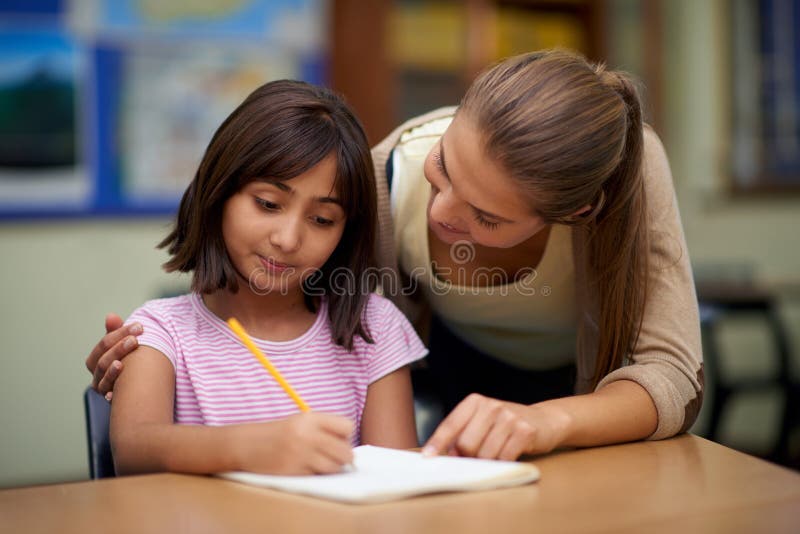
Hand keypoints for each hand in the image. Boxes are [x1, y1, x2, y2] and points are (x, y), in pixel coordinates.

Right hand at [85, 313, 142, 398]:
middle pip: (102, 361)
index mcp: (96, 360)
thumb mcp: (122, 345)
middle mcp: (97, 376)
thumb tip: (111, 316)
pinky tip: (116, 392)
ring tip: (124, 362)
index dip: (119, 334)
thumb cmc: (127, 361)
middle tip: (136, 339)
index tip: (138, 326)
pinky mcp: (113, 401)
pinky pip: (110, 399)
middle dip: (119, 349)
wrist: (136, 388)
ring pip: (104, 379)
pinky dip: (112, 395)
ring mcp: (104, 390)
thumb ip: (116, 331)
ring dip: (113, 370)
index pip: (103, 345)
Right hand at [232, 412, 354, 474]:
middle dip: (343, 457)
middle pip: (345, 451)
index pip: (347, 426)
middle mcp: (308, 435)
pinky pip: (317, 477)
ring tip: (320, 464)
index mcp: (311, 418)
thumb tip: (350, 448)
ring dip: (331, 469)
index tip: (338, 440)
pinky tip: (306, 470)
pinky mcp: (294, 472)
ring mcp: (301, 454)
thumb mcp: (300, 422)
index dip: (345, 436)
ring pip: (334, 467)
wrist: (245, 445)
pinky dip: (316, 476)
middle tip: (333, 458)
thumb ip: (324, 430)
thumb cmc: (277, 434)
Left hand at [422, 393, 570, 459]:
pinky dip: (503, 463)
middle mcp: (491, 406)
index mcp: (475, 402)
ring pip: (484, 454)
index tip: (428, 456)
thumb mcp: (482, 422)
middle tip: (478, 456)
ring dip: (487, 461)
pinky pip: (504, 458)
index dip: (438, 442)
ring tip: (496, 453)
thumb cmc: (506, 425)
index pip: (451, 424)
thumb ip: (463, 433)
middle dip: (468, 456)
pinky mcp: (525, 431)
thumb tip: (446, 455)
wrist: (545, 421)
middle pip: (466, 444)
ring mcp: (509, 418)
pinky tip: (508, 455)